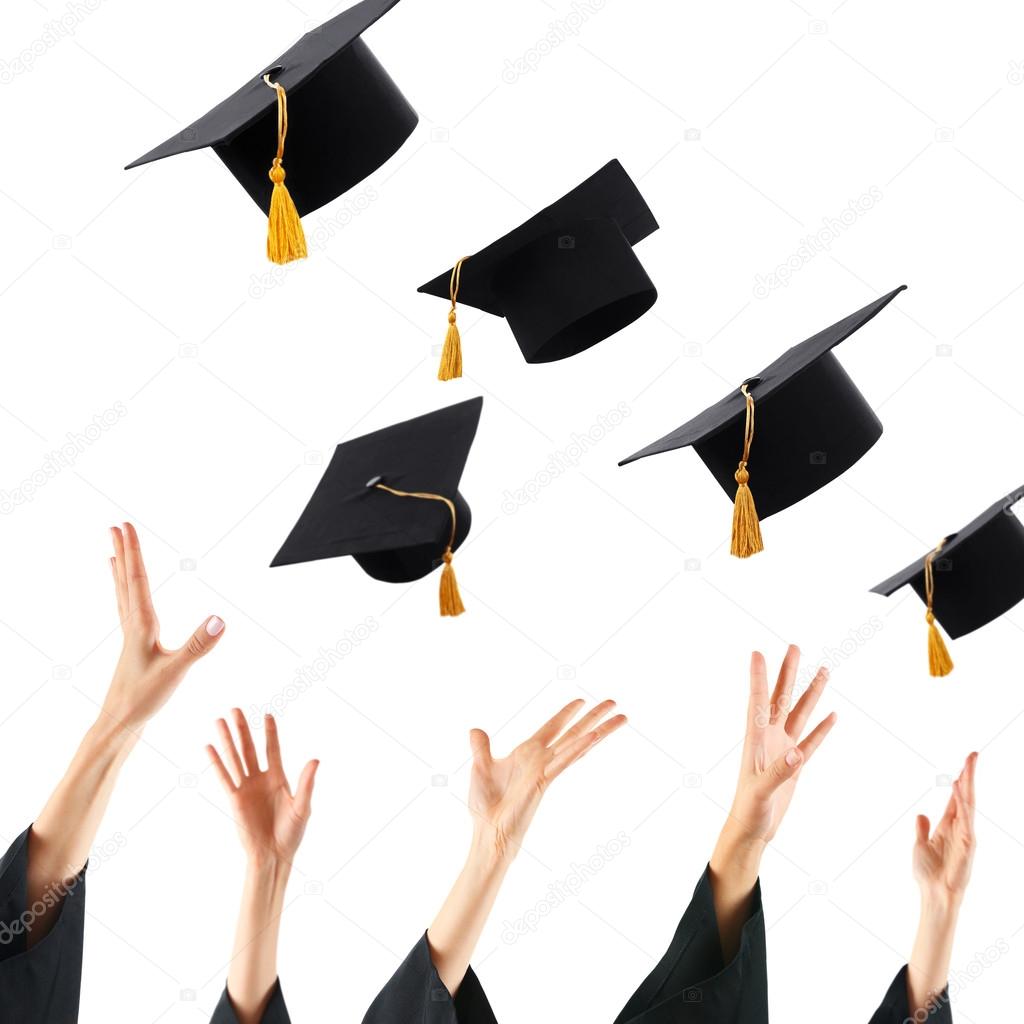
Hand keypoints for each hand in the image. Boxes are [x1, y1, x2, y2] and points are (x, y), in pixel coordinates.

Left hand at [101, 523, 224, 730]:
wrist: (118, 724)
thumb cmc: (143, 699)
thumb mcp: (176, 672)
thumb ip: (198, 645)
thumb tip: (221, 618)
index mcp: (140, 626)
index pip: (138, 580)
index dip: (134, 552)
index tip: (126, 527)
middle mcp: (132, 625)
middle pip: (126, 580)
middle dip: (124, 552)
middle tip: (116, 526)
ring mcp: (130, 636)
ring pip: (123, 593)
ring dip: (121, 569)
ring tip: (114, 551)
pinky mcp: (133, 647)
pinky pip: (127, 609)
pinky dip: (124, 593)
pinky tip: (126, 595)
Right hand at [208, 710, 318, 865]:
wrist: (274, 855)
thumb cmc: (292, 833)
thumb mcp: (303, 806)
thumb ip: (307, 782)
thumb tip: (315, 759)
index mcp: (278, 778)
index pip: (273, 749)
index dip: (269, 732)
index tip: (266, 714)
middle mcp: (260, 779)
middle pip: (250, 748)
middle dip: (242, 729)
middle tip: (235, 709)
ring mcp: (246, 788)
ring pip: (235, 758)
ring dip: (227, 739)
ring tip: (219, 720)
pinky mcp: (235, 800)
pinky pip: (225, 777)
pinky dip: (217, 762)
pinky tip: (209, 747)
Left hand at [467, 699, 625, 859]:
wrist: (488, 831)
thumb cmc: (485, 805)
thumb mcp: (480, 767)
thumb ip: (481, 748)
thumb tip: (474, 730)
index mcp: (528, 754)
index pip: (552, 728)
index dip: (566, 714)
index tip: (581, 701)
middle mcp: (542, 759)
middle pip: (573, 733)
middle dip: (594, 717)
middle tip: (613, 703)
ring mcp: (546, 769)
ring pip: (577, 743)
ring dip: (599, 729)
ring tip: (620, 717)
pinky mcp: (544, 780)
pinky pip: (564, 760)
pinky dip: (579, 747)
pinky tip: (593, 736)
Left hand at [725, 646, 836, 845]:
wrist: (753, 830)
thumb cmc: (749, 809)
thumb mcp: (761, 790)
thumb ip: (779, 771)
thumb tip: (797, 752)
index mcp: (756, 739)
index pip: (757, 701)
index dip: (759, 678)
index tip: (758, 653)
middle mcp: (769, 739)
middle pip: (780, 698)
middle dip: (788, 673)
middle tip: (794, 648)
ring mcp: (783, 750)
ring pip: (799, 715)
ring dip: (810, 694)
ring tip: (824, 672)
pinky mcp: (795, 766)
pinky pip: (811, 742)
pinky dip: (821, 729)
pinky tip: (832, 715)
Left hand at [914, 752, 977, 904]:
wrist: (934, 894)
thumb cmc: (928, 873)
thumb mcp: (920, 845)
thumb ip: (922, 829)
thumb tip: (921, 814)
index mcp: (948, 825)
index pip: (956, 798)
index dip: (960, 781)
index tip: (963, 765)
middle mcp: (959, 827)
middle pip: (965, 796)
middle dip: (969, 775)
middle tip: (973, 755)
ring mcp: (965, 835)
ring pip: (968, 804)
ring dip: (968, 784)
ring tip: (968, 765)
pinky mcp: (968, 845)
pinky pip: (966, 820)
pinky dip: (963, 805)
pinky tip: (959, 790)